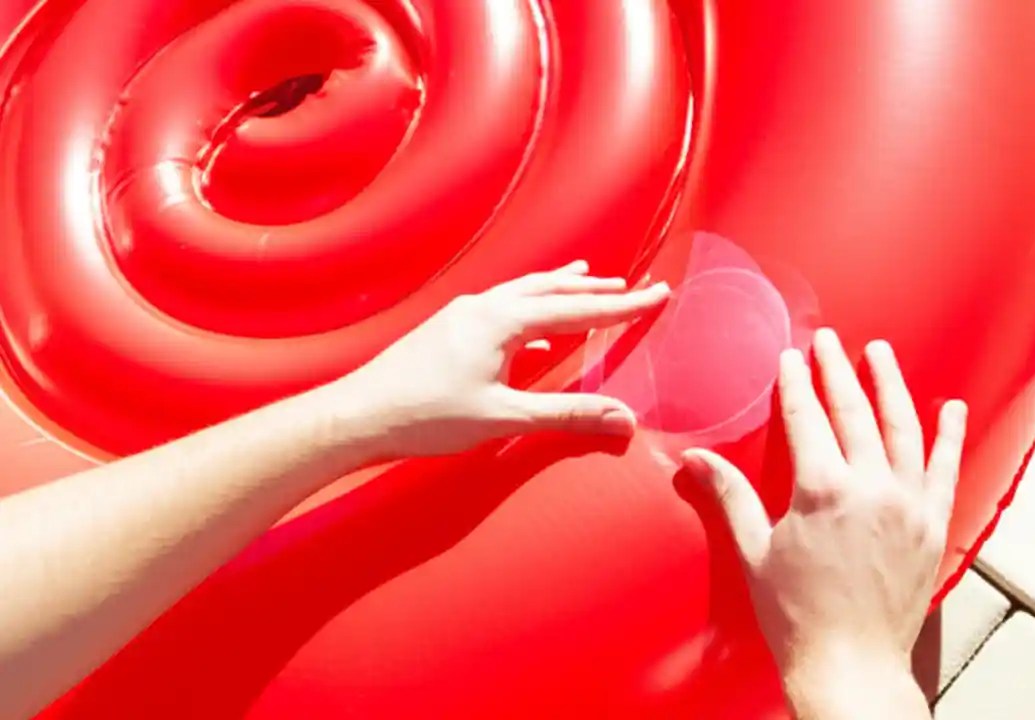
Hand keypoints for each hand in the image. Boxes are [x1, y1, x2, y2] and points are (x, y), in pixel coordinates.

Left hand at [328, 261, 668, 458]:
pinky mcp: (448, 330)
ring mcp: (462, 315)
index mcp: (502, 321)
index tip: (658, 292)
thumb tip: (623, 418)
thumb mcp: (503, 418)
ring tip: (588, 280)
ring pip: (524, 293)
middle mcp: (483, 307)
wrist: (359, 415)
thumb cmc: (425, 416)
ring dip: (560, 289)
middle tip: (632, 284)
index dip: (623, 305)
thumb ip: (566, 415)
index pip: (578, 308)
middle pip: (552, 290)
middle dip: (595, 289)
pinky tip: (536, 333)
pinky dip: (531, 310)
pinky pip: (503, 308)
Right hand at [682, 331, 966, 717]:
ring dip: (890, 386)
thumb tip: (694, 458)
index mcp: (822, 490)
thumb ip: (731, 496)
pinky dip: (950, 435)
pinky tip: (952, 408)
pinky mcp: (933, 526)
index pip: (807, 419)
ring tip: (880, 354)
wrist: (851, 666)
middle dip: (838, 370)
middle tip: (830, 340)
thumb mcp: (754, 552)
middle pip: (854, 412)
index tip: (791, 357)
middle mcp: (871, 488)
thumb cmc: (796, 615)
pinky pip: (946, 469)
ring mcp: (908, 505)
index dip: (796, 383)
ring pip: (902, 429)